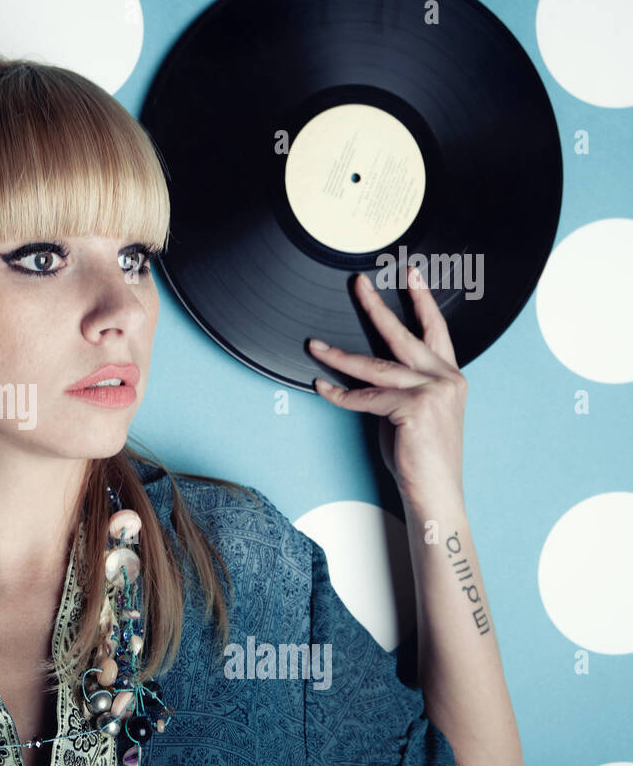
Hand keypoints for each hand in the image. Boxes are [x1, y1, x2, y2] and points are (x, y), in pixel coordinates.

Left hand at [307, 267, 466, 511]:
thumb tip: (370, 375)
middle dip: (377, 307)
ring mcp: (433, 392)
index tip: (410, 274)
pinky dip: (339, 394)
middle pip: (404, 335)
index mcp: (450, 377)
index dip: (422, 300)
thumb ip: (400, 388)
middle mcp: (446, 379)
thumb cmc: (422, 457)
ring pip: (375, 366)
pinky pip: (364, 397)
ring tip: (314, 344)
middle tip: (358, 284)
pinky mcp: (414, 408)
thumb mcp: (415, 413)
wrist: (436, 492)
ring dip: (339, 356)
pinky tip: (320, 387)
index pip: (435, 331)